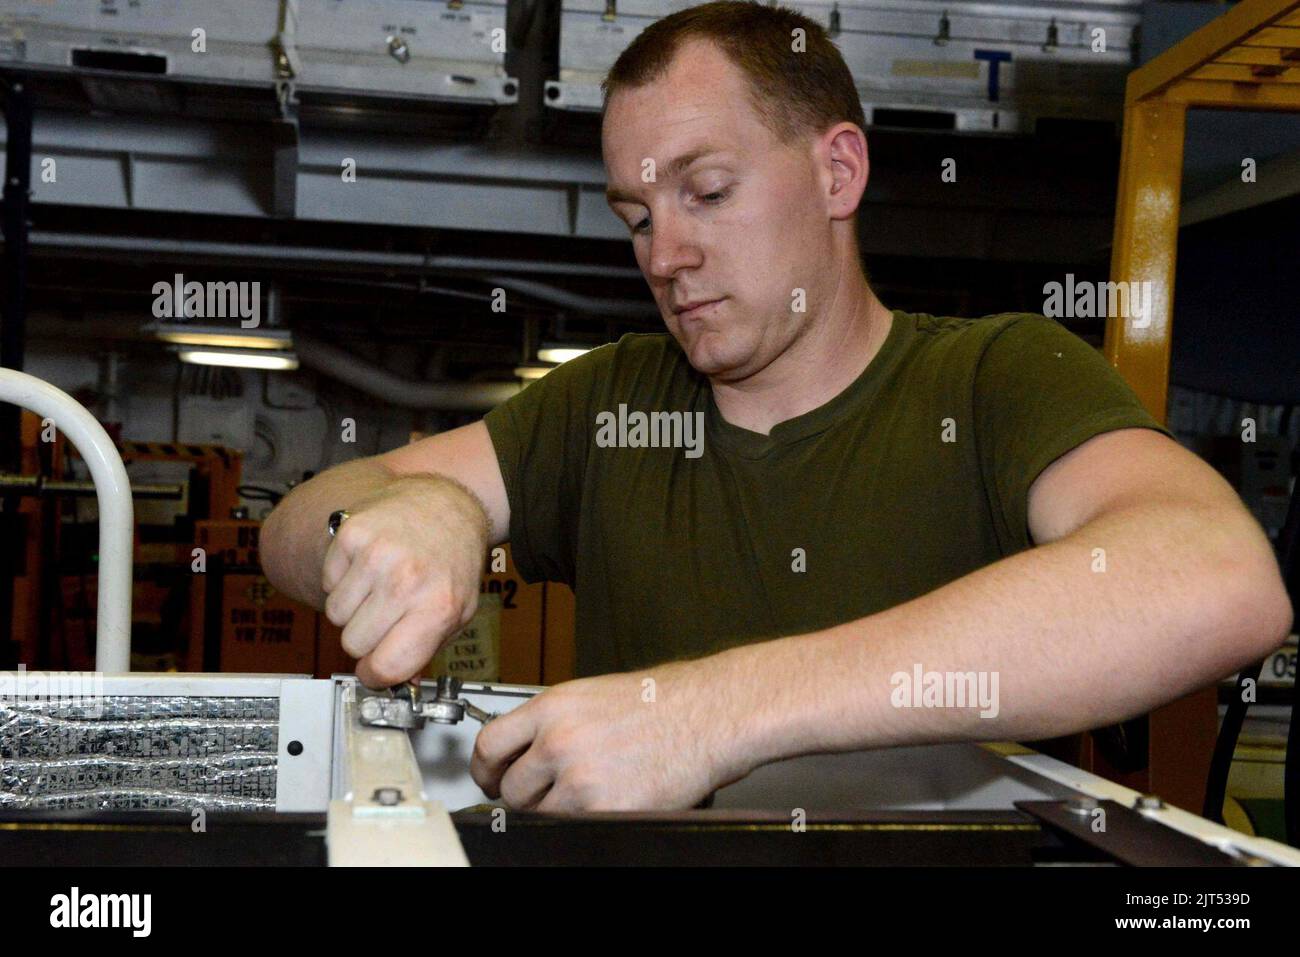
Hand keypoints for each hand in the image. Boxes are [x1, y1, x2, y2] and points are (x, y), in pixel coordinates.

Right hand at [320, 475, 488, 687]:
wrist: (444, 504)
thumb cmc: (452, 560)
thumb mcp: (457, 611)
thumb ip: (426, 651)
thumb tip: (397, 684)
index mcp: (438, 608)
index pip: (386, 667)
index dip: (376, 674)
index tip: (376, 668)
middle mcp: (406, 581)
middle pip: (353, 644)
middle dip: (365, 637)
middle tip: (386, 615)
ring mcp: (376, 555)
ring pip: (335, 615)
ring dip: (352, 608)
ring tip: (379, 586)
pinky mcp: (351, 535)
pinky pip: (327, 583)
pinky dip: (342, 580)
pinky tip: (369, 566)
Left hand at [470, 659, 749, 810]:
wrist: (706, 715)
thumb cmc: (662, 701)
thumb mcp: (592, 694)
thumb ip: (554, 721)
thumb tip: (527, 749)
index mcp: (552, 707)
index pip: (489, 744)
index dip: (485, 768)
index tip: (490, 777)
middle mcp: (559, 740)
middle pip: (511, 787)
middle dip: (522, 795)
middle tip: (540, 793)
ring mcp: (580, 778)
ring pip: (539, 814)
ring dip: (554, 810)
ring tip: (584, 793)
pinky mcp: (604, 808)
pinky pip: (574, 827)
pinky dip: (586, 820)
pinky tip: (608, 799)